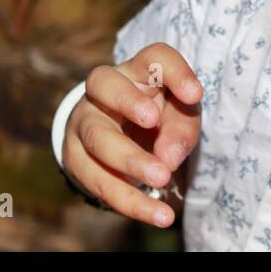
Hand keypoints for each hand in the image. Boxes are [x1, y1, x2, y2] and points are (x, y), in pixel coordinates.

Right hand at [61, 42, 202, 226]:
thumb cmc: (161, 116)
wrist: (122, 135)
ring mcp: (84, 120)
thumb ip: (181, 131)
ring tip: (162, 179)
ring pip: (96, 136)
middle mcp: (104, 89)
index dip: (174, 71)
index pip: (155, 57)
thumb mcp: (181, 117)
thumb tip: (166, 159)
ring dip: (129, 160)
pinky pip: (97, 179)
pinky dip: (129, 200)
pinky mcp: (75, 157)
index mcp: (139, 70)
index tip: (195, 95)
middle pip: (104, 84)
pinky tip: (157, 214)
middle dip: (128, 102)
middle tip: (153, 121)